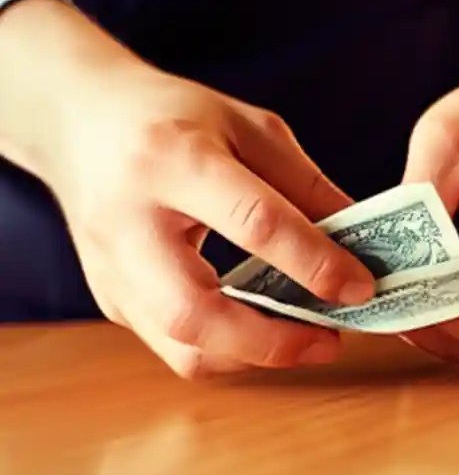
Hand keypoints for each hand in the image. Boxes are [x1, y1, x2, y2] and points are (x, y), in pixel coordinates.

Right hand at [0, 0, 374, 377]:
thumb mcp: (250, 128)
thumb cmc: (175, 117)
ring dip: (254, 357)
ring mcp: (113, 269)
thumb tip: (364, 246)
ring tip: (311, 341)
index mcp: (173, 160)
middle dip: (272, 341)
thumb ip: (308, 187)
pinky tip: (271, 333)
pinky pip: (174, 344)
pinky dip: (229, 350)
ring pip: (180, 346)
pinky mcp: (111, 299)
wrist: (79, 120)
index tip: (361, 288)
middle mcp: (131, 222)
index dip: (314, 262)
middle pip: (195, 311)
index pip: (253, 223)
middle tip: (331, 340)